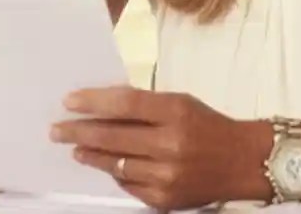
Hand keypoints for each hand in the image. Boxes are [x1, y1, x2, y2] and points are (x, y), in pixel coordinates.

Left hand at [51, 87, 258, 210]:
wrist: (243, 162)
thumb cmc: (208, 125)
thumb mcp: (179, 103)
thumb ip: (143, 105)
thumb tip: (100, 107)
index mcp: (176, 112)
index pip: (124, 105)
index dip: (92, 102)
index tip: (68, 101)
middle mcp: (170, 145)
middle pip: (112, 137)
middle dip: (78, 132)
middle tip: (57, 129)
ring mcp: (166, 176)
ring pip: (115, 165)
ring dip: (91, 155)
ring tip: (76, 148)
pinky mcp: (165, 200)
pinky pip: (129, 186)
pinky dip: (116, 174)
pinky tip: (107, 165)